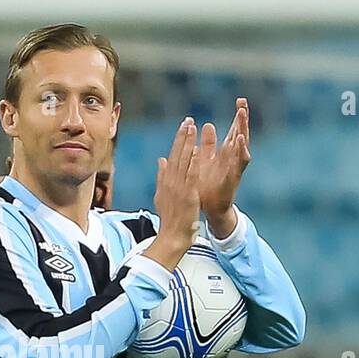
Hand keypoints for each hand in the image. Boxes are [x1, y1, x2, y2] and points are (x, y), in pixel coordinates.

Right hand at [145, 116, 200, 270]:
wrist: (171, 237)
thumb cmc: (170, 220)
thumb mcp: (162, 195)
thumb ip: (162, 176)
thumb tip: (161, 159)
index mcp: (166, 181)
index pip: (172, 156)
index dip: (178, 140)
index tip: (183, 126)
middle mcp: (170, 182)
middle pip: (177, 155)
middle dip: (183, 136)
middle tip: (188, 120)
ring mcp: (178, 188)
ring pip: (183, 161)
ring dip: (187, 144)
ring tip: (192, 128)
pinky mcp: (187, 195)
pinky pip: (191, 176)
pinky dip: (193, 163)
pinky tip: (197, 151)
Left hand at [195, 97, 251, 238]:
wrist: (210, 209)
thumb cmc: (209, 185)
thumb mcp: (207, 160)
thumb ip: (208, 144)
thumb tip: (207, 124)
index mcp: (226, 154)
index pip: (234, 131)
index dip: (238, 117)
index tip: (241, 100)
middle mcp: (233, 159)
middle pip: (241, 135)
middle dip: (242, 120)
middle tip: (243, 104)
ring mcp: (234, 168)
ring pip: (242, 147)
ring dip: (242, 133)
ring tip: (242, 118)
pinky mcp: (233, 179)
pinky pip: (238, 164)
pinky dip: (240, 152)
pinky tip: (239, 141)